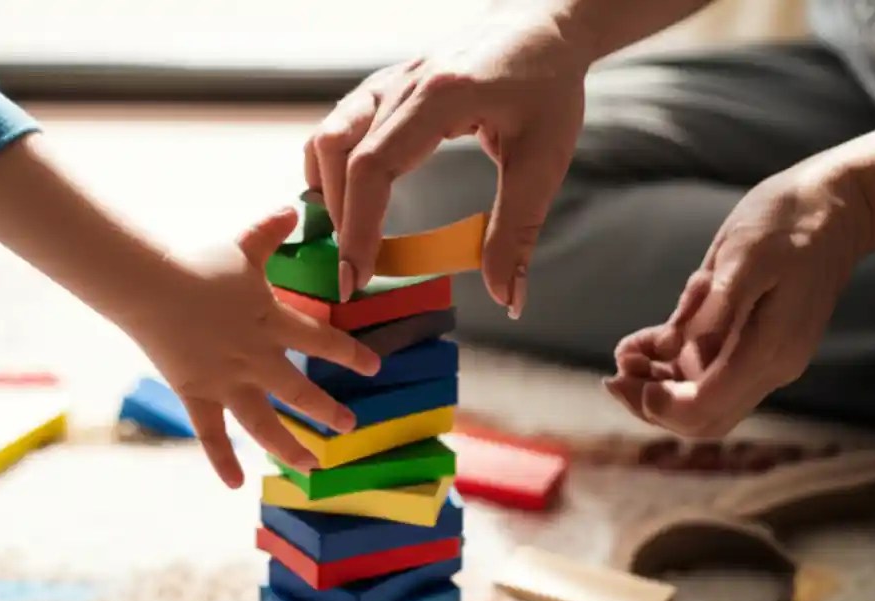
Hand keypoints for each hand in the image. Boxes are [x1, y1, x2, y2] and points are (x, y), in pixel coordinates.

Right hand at [126, 208, 380, 487]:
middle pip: (300, 391)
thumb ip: (271, 232)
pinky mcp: (197, 395)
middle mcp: (257, 359)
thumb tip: (292, 208)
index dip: (349, 355)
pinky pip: (211, 435)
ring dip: (290, 446)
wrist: (153, 287)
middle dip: (328, 411)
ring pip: (265, 423)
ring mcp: (227, 382)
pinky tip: (236, 485)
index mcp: (273, 323)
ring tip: (312, 465)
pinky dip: (222, 461)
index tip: (373, 368)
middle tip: (350, 427)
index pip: (323, 341)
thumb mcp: (242, 246)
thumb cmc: (199, 265)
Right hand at [305, 9, 590, 314]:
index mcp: (440, 96)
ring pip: (327, 135)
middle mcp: (403, 83)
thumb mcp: (542, 162)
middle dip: (340, 220)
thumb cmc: (548, 86)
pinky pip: (339, 124)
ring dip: (326, 190)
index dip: (357, 227)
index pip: (373, 166)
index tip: (355, 276)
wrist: (544, 28)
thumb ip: (518, 232)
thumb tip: (508, 298)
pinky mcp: (385, 85)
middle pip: (338, 153)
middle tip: (352, 271)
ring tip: (346, 236)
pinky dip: (330, 166)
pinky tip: (345, 198)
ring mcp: (388, 80)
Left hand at [604, 166, 870, 436]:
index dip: (657, 403)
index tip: (621, 375)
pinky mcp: (751, 344)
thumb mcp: (745, 255)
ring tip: (625, 353)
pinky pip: (706, 373)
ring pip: (700, 400)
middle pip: (701, 418)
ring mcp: (762, 359)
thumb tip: (671, 348)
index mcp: (768, 352)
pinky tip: (640, 344)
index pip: (705, 408)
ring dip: (656, 386)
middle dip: (650, 404)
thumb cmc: (788, 222)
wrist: (837, 206)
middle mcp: (769, 367)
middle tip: (612, 376)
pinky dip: (669, 367)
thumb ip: (712, 306)